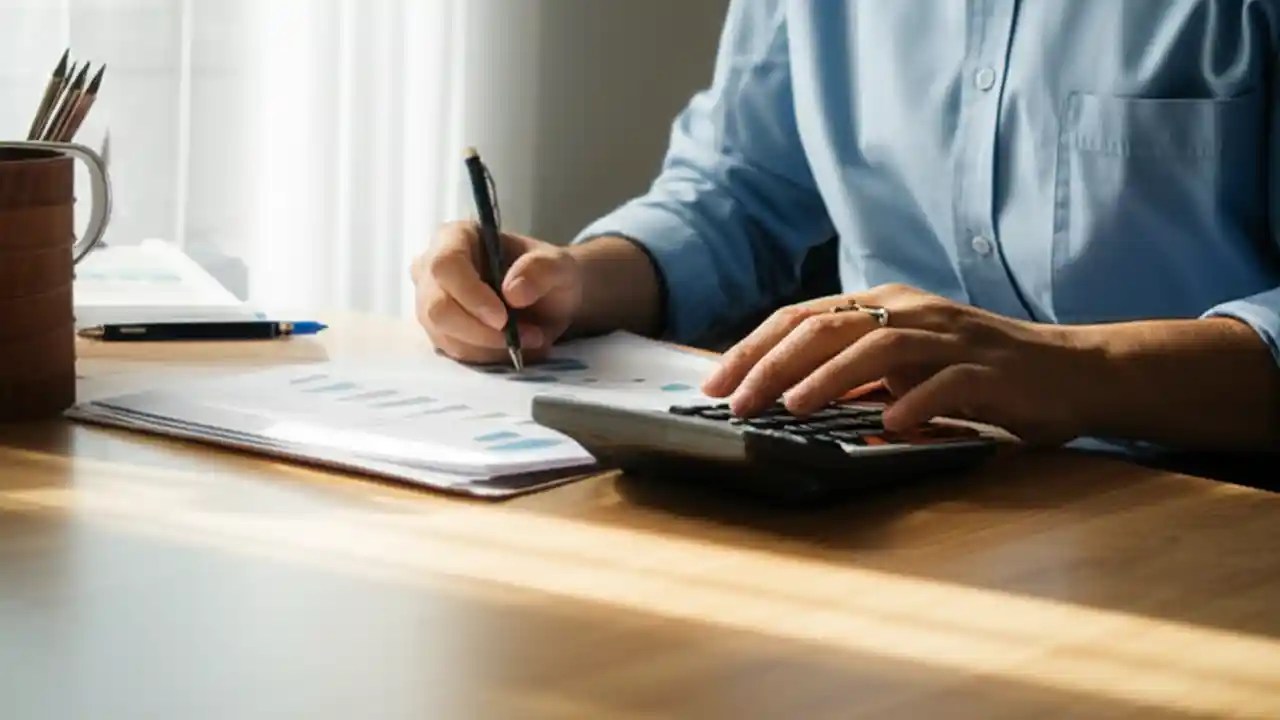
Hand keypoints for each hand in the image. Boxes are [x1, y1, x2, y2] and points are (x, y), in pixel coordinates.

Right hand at [412, 221, 582, 363]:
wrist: (550, 299)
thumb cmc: (547, 273)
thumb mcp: (558, 265)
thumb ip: (541, 270)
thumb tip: (513, 292)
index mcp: (455, 238)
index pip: (445, 265)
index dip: (470, 295)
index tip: (502, 318)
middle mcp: (433, 269)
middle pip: (437, 308)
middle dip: (481, 331)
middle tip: (525, 336)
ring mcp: (431, 303)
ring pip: (445, 336)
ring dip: (491, 347)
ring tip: (531, 338)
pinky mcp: (440, 332)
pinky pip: (456, 352)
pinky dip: (489, 357)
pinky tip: (515, 347)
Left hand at [701, 284, 1094, 444]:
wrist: (1070, 371)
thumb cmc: (975, 373)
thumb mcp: (903, 364)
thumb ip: (851, 370)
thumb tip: (781, 393)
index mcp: (885, 306)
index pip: (803, 317)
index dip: (754, 347)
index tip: (713, 383)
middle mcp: (911, 313)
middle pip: (827, 327)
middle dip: (772, 363)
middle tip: (733, 401)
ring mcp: (951, 339)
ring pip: (878, 347)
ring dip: (828, 378)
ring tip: (791, 407)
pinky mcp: (989, 372)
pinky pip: (946, 384)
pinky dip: (914, 402)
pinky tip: (888, 425)